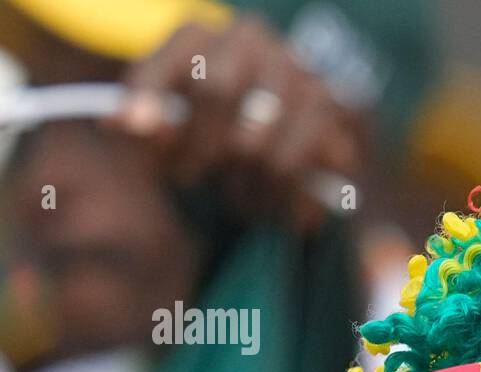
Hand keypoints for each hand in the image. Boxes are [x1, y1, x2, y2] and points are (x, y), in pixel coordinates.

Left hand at [109, 13, 361, 232]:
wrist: (296, 156)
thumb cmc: (216, 140)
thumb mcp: (168, 133)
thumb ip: (141, 127)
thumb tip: (122, 125)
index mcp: (205, 34)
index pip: (176, 56)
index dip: (152, 93)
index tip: (134, 134)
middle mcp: (254, 39)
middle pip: (216, 88)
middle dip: (197, 145)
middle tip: (188, 177)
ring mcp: (298, 69)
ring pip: (255, 137)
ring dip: (237, 180)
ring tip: (236, 198)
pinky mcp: (335, 110)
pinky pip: (290, 163)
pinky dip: (273, 195)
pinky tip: (271, 205)